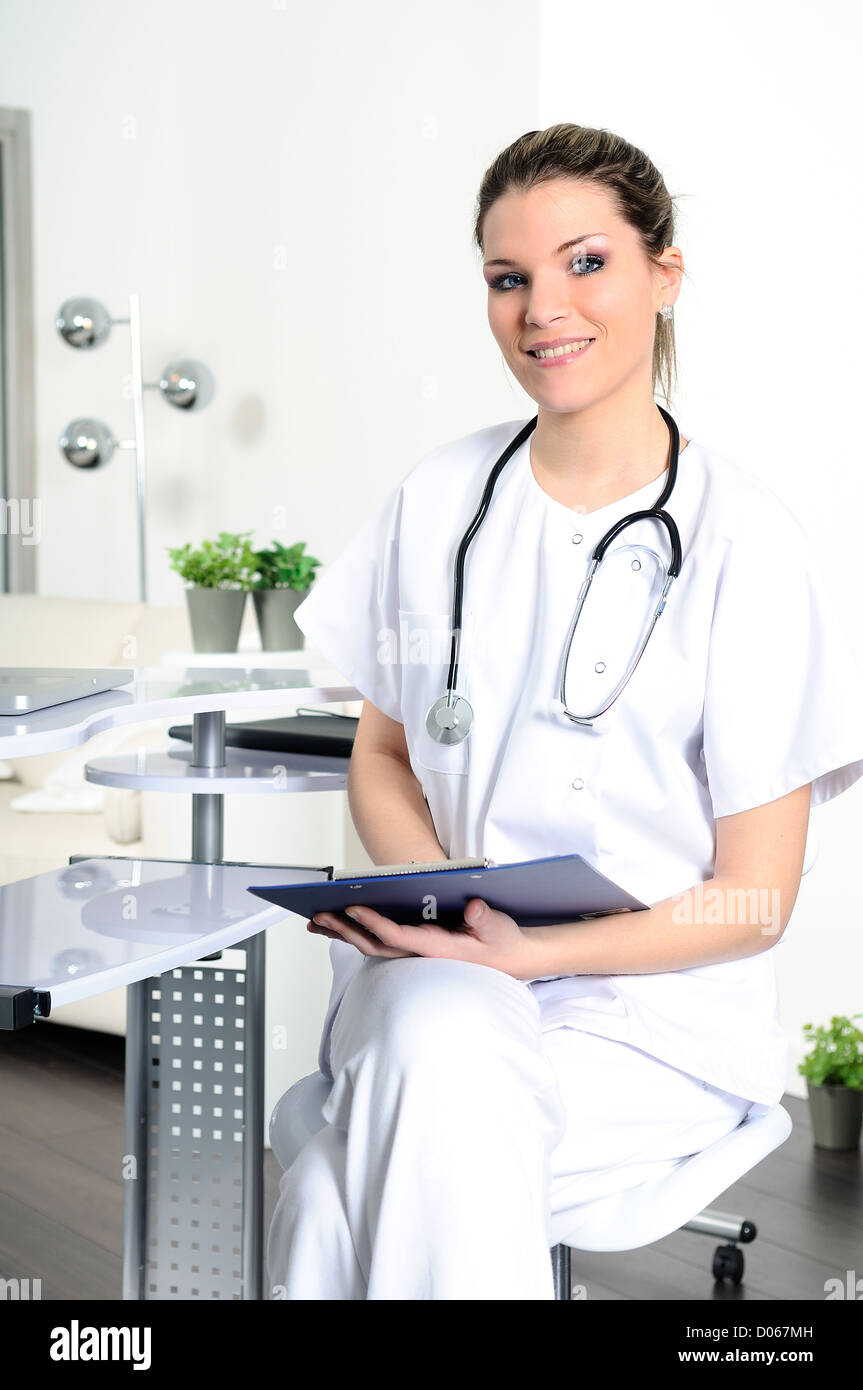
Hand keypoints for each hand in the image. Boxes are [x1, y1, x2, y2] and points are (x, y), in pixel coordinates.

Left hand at [306, 898, 545, 980]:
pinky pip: (380, 943)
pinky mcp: (415, 949)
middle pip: (375, 945)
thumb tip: (474, 907)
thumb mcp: (499, 927)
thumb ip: (485, 919)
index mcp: (437, 948)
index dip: (375, 923)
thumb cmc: (501, 941)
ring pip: (373, 947)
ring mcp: (416, 954)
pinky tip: (341, 925)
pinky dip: (357, 934)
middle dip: (346, 930)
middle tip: (319, 915)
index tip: (354, 907)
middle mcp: (421, 955)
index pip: (399, 937)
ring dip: (344, 934)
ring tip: (317, 921)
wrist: (511, 959)